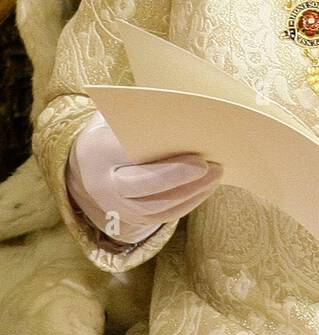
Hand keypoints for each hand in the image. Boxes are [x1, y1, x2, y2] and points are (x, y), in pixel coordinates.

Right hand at [66, 109, 222, 244]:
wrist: (86, 161)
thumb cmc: (113, 129)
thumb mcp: (119, 117)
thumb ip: (143, 119)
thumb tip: (187, 115)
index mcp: (99, 154)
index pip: (134, 162)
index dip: (169, 167)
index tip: (199, 158)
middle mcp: (103, 186)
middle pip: (147, 189)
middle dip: (183, 180)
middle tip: (212, 166)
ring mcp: (116, 207)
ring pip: (157, 208)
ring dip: (191, 193)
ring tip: (216, 175)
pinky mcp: (130, 219)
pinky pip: (162, 216)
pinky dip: (186, 203)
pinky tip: (205, 188)